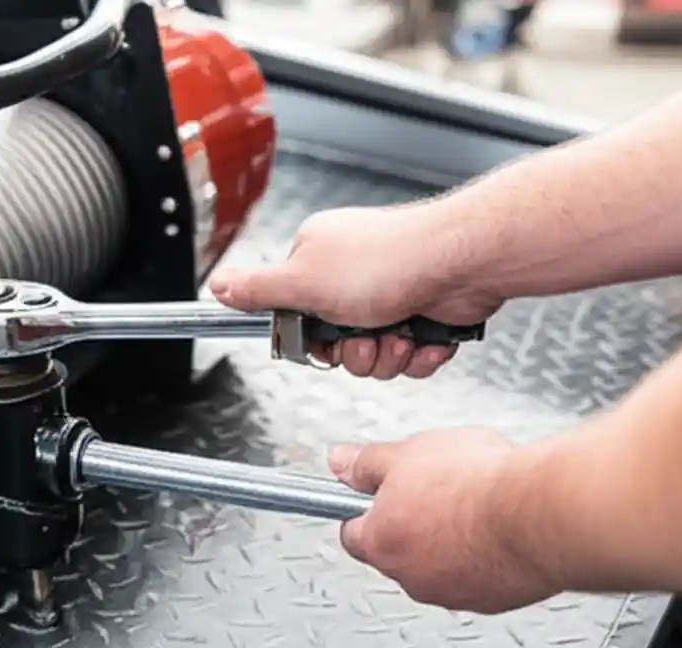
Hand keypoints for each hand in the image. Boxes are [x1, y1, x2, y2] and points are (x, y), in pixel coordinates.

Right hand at [210, 203, 502, 378]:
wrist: (463, 263)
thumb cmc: (390, 261)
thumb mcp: (305, 282)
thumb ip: (258, 289)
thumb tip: (218, 285)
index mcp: (318, 257)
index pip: (295, 315)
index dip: (309, 338)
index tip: (320, 337)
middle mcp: (353, 274)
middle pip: (336, 343)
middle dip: (355, 352)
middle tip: (367, 334)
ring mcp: (391, 293)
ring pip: (374, 355)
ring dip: (388, 356)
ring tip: (400, 332)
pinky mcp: (423, 312)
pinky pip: (409, 355)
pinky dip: (418, 354)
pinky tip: (424, 336)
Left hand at [330, 428, 560, 612]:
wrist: (539, 512)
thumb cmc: (479, 485)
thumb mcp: (409, 453)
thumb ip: (367, 462)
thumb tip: (341, 462)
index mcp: (382, 542)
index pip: (352, 532)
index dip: (364, 509)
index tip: (375, 494)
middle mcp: (411, 577)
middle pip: (397, 551)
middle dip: (411, 523)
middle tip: (435, 490)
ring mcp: (452, 594)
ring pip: (438, 566)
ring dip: (448, 542)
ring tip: (473, 506)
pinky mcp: (492, 601)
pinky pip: (477, 578)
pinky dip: (483, 557)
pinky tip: (498, 528)